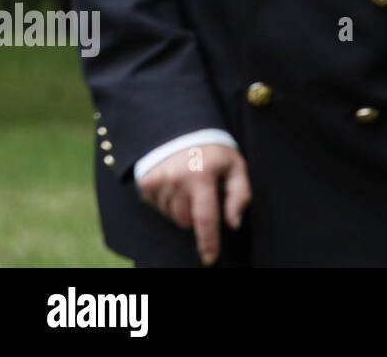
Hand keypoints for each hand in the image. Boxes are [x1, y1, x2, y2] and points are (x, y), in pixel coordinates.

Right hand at [136, 143, 251, 265]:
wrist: (184, 128)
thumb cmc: (214, 151)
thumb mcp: (235, 166)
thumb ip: (240, 194)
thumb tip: (233, 224)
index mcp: (202, 176)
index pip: (205, 218)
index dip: (208, 241)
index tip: (210, 258)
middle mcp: (177, 180)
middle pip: (187, 220)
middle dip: (197, 214)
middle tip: (202, 192)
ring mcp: (159, 182)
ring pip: (173, 216)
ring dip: (183, 208)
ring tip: (189, 184)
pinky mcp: (146, 183)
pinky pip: (159, 207)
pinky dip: (169, 201)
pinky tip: (176, 183)